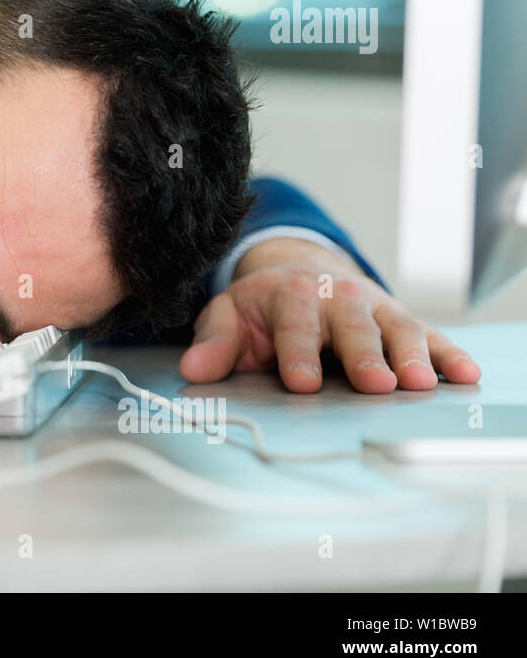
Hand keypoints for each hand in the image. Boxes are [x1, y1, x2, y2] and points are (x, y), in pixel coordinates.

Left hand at [178, 238, 480, 392]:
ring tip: (419, 385)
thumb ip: (215, 343)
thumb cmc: (262, 307)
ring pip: (396, 330)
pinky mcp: (401, 320)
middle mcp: (336, 298)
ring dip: (411, 357)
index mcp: (289, 295)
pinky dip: (448, 355)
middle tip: (375, 385)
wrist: (297, 273)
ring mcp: (374, 307)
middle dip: (362, 356)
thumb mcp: (229, 316)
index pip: (294, 326)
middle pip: (352, 327)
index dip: (297, 354)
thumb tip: (192, 370)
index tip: (302, 383)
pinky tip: (464, 375)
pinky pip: (430, 336)